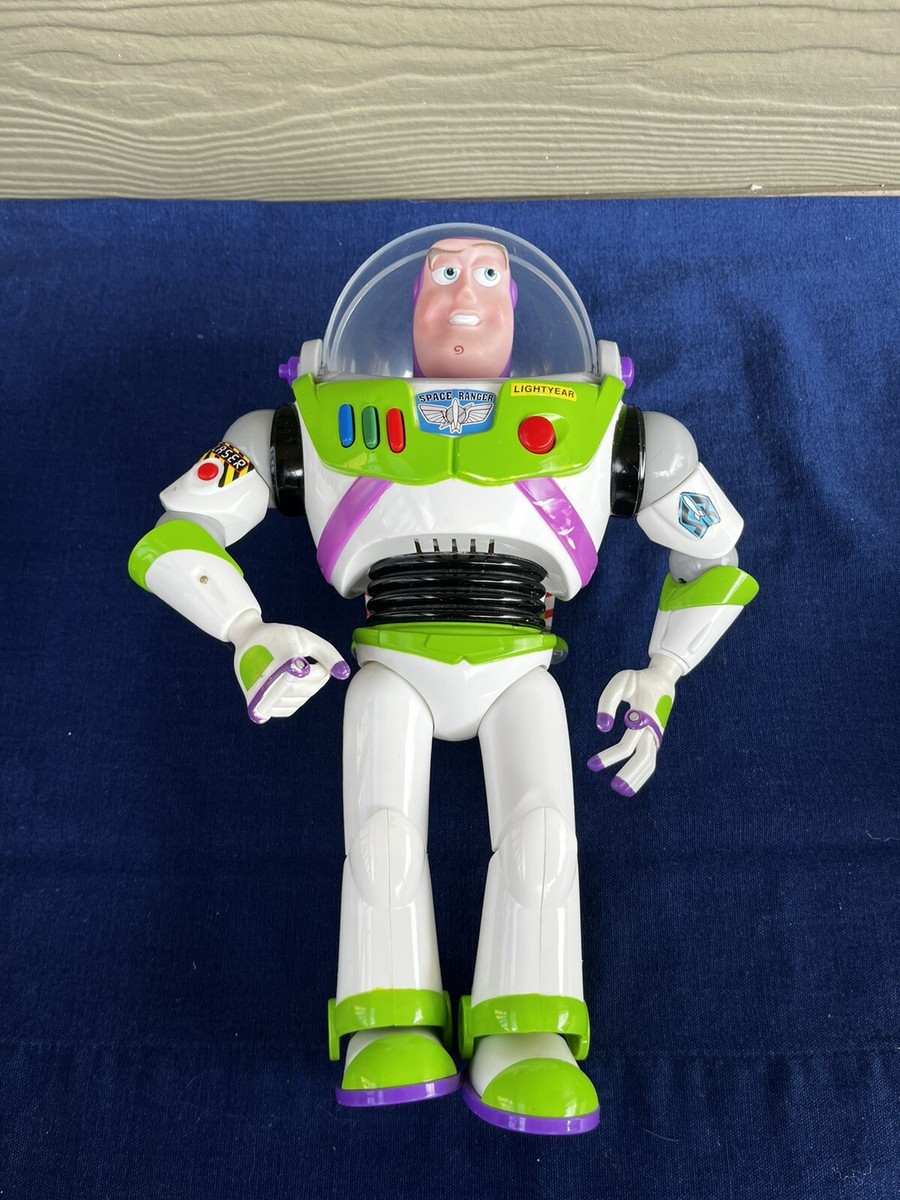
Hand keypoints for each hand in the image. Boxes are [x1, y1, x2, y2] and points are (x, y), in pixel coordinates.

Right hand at [229, 612, 349, 723]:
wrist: (248, 638)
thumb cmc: (279, 637)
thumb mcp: (305, 638)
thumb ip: (327, 653)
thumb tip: (343, 673)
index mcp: (280, 662)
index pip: (311, 676)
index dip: (321, 671)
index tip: (320, 664)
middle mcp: (268, 681)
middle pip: (304, 690)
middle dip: (317, 681)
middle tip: (318, 669)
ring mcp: (261, 695)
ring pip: (297, 701)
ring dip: (307, 690)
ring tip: (305, 676)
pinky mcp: (258, 704)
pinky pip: (287, 709)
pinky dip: (296, 699)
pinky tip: (295, 686)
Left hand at [587, 657, 680, 795]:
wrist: (662, 680)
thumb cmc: (637, 681)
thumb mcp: (620, 682)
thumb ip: (607, 702)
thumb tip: (603, 728)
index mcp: (643, 715)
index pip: (627, 744)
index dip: (610, 756)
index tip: (591, 764)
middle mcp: (652, 729)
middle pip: (643, 758)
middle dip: (629, 774)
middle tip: (614, 787)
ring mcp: (656, 735)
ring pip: (650, 762)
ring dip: (637, 778)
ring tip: (621, 790)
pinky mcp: (655, 738)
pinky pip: (650, 760)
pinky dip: (642, 773)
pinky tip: (630, 782)